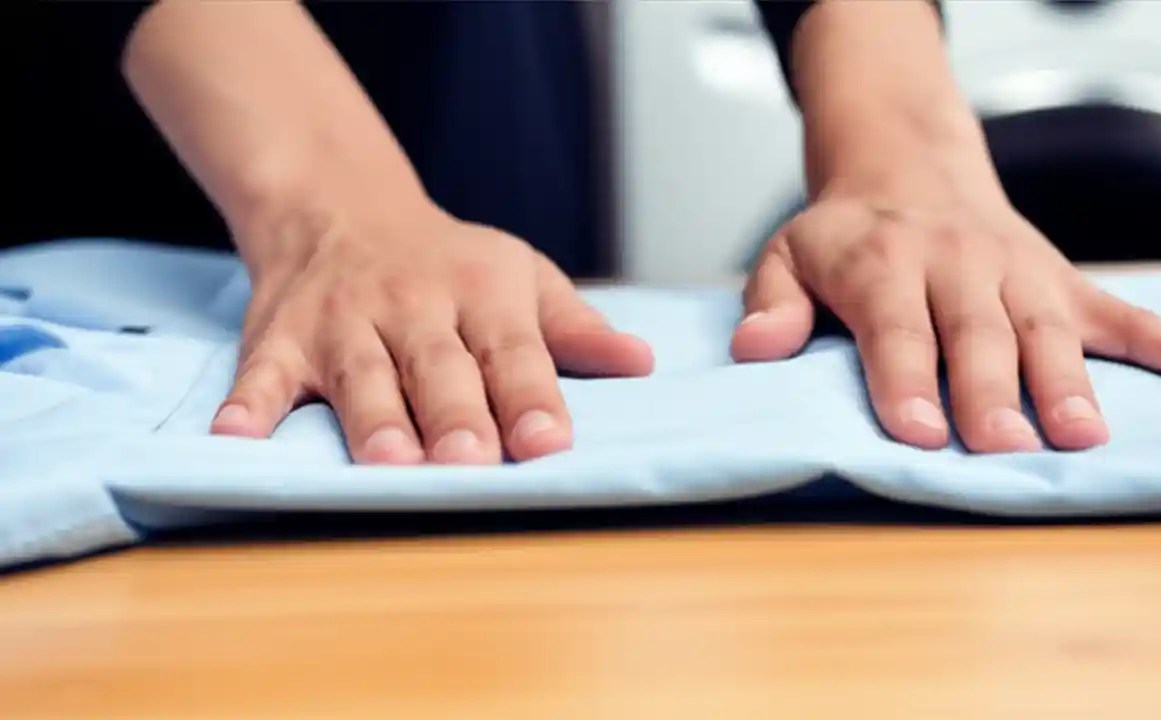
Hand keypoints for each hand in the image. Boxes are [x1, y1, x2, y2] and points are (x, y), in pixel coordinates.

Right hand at [209, 209, 653, 464]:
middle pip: (438, 368)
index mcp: (481, 293)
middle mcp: (412, 306)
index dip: (531, 398)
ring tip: (388, 462)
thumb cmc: (450, 263)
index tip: (548, 444)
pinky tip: (235, 439)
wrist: (341, 209)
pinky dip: (248, 405)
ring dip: (372, 419)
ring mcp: (342, 322)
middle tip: (470, 461)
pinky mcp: (281, 337)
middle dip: (454, 415)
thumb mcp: (521, 278)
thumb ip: (575, 329)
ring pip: (361, 374)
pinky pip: (261, 372)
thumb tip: (641, 363)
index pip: (513, 351)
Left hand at [732, 169, 1160, 452]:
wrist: (910, 169)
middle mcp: (958, 266)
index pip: (896, 326)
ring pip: (1049, 330)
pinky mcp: (1066, 285)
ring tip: (1084, 437)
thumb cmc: (847, 234)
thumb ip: (773, 303)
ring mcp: (1021, 276)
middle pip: (978, 335)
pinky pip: (1130, 315)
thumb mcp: (787, 254)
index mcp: (884, 262)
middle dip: (991, 393)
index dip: (907, 379)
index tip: (920, 434)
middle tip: (1005, 450)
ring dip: (1068, 383)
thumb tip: (754, 351)